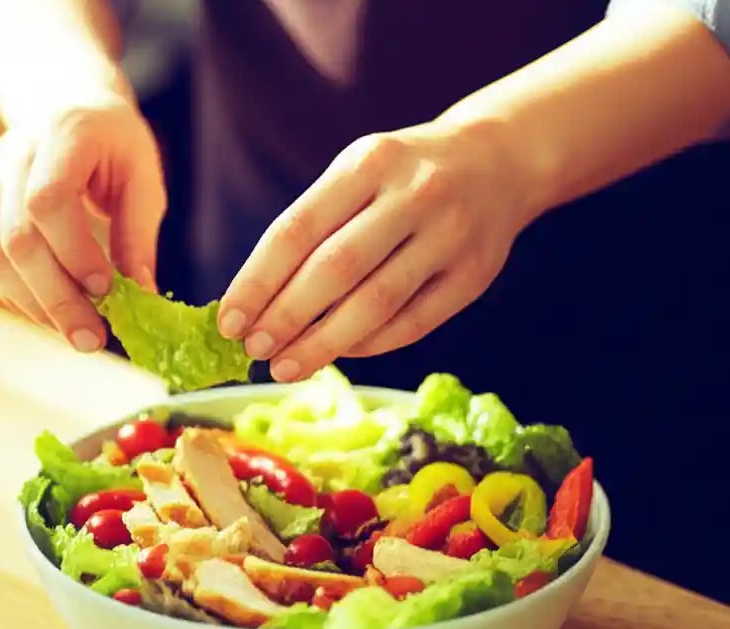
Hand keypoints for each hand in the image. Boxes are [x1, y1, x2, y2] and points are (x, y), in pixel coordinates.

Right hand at [0, 95, 165, 351]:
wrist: (68, 104)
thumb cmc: (114, 144)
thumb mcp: (143, 177)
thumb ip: (138, 233)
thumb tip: (140, 295)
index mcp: (64, 132)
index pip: (48, 199)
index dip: (73, 251)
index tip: (105, 290)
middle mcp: (15, 151)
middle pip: (18, 236)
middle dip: (56, 296)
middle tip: (92, 338)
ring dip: (34, 304)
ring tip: (75, 334)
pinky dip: (16, 294)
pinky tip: (49, 315)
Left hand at [218, 120, 540, 380]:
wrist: (500, 161)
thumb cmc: (405, 176)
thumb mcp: (359, 172)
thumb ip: (314, 226)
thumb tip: (255, 302)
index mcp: (369, 162)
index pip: (298, 229)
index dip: (257, 281)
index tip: (229, 321)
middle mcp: (414, 195)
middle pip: (335, 269)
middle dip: (286, 316)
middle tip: (255, 349)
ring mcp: (449, 236)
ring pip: (376, 303)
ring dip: (323, 342)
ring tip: (286, 365)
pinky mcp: (473, 275)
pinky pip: (412, 322)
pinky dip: (369, 344)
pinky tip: (340, 353)